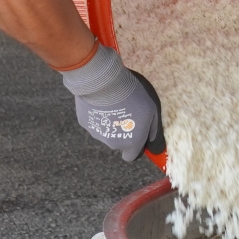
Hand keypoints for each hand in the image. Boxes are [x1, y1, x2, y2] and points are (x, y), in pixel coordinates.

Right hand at [62, 44, 162, 161]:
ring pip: (105, 131)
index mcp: (131, 143)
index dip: (134, 147)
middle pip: (118, 143)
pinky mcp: (85, 122)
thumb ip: (153, 131)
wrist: (104, 82)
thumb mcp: (152, 111)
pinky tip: (100, 100)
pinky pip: (93, 120)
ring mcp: (97, 133)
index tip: (136, 134)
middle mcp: (113, 143)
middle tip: (126, 112)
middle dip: (122, 131)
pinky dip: (97, 114)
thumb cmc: (132, 96)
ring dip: (109, 122)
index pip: (131, 156)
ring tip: (113, 103)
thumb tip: (153, 143)